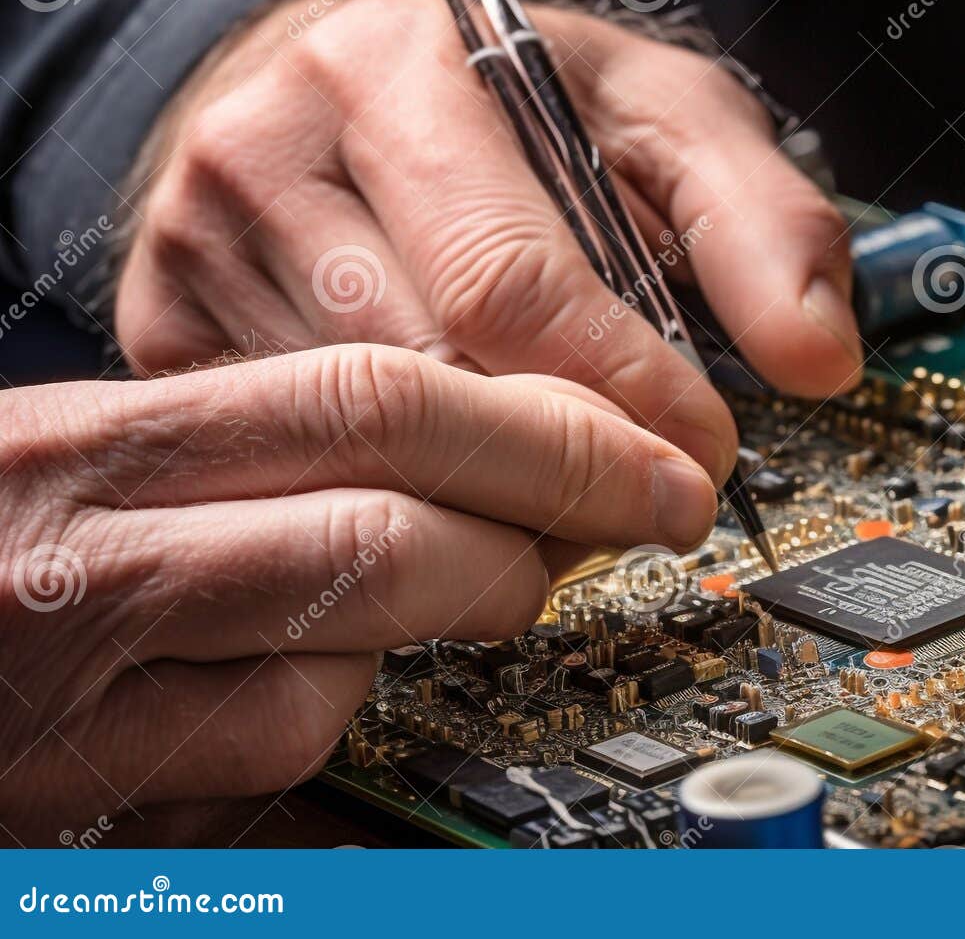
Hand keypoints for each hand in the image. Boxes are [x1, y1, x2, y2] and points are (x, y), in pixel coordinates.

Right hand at [0, 344, 715, 844]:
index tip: (649, 456)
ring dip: (446, 628)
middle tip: (620, 522)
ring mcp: (75, 698)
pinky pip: (272, 774)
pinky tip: (330, 686)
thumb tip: (481, 429)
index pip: (368, 398)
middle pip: (384, 524)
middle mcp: (78, 559)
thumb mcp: (90, 457)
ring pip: (340, 663)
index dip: (543, 429)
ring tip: (471, 591)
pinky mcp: (79, 807)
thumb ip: (256, 442)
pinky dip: (340, 729)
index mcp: (92, 443)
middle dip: (542, 523)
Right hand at [115, 0, 863, 483]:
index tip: (700, 459)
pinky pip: (294, 463)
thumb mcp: (661, 119)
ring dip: (481, 495)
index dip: (622, 395)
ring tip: (565, 488)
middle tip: (646, 496)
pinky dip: (395, 495)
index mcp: (397, 68)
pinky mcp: (162, 331)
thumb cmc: (513, 107)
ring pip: (357, 439)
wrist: (343, 96)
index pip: (512, 283)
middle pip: (425, 376)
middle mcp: (269, 150)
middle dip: (558, 463)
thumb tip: (820, 355)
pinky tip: (461, 480)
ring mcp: (196, 246)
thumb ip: (758, 219)